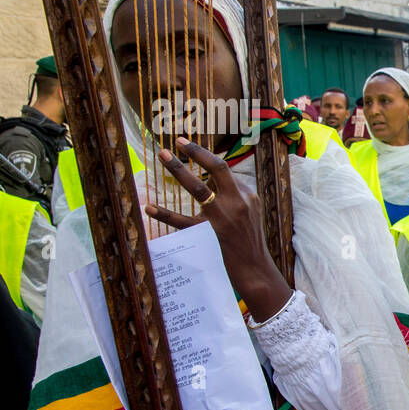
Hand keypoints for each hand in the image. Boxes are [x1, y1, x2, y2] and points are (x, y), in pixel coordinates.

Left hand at [145, 136, 291, 319]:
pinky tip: (150, 208)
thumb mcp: (248, 215)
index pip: (225, 170)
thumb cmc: (250, 243)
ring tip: (163, 156)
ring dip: (178, 170)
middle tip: (177, 141)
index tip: (188, 144)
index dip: (205, 156)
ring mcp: (224, 216)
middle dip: (197, 152)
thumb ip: (233, 198)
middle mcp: (238, 201)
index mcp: (247, 196)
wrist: (256, 269)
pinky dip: (166, 214)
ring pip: (198, 189)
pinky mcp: (210, 233)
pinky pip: (184, 221)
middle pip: (218, 168)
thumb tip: (210, 184)